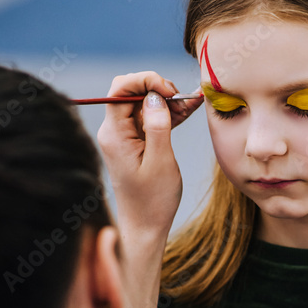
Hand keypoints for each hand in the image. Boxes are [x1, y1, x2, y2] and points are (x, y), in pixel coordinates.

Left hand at [97, 71, 203, 246]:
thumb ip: (158, 126)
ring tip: (193, 103)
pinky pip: (150, 118)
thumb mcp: (161, 162)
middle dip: (158, 88)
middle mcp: (114, 132)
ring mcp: (124, 136)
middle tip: (183, 99)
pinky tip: (188, 109)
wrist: (145, 227)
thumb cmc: (153, 200)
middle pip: (131, 92)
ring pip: (144, 103)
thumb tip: (155, 96)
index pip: (121, 89)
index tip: (171, 91)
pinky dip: (168, 112)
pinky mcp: (135, 142)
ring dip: (168, 100)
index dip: (146, 80)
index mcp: (114, 135)